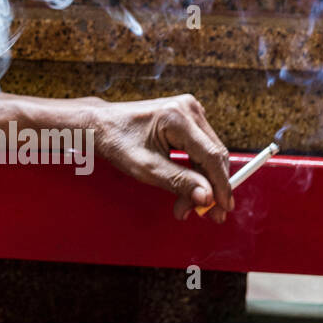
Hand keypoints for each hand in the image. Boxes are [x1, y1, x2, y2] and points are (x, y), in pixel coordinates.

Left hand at [82, 93, 233, 222]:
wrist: (100, 124)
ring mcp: (188, 111)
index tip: (222, 208)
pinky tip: (189, 188)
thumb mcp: (145, 167)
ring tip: (188, 205)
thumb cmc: (116, 141)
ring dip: (203, 182)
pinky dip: (197, 170)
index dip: (221, 185)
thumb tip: (207, 197)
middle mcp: (187, 109)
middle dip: (211, 188)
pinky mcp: (186, 118)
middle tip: (205, 214)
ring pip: (209, 154)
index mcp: (177, 117)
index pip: (212, 156)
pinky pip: (201, 148)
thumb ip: (179, 182)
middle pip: (214, 155)